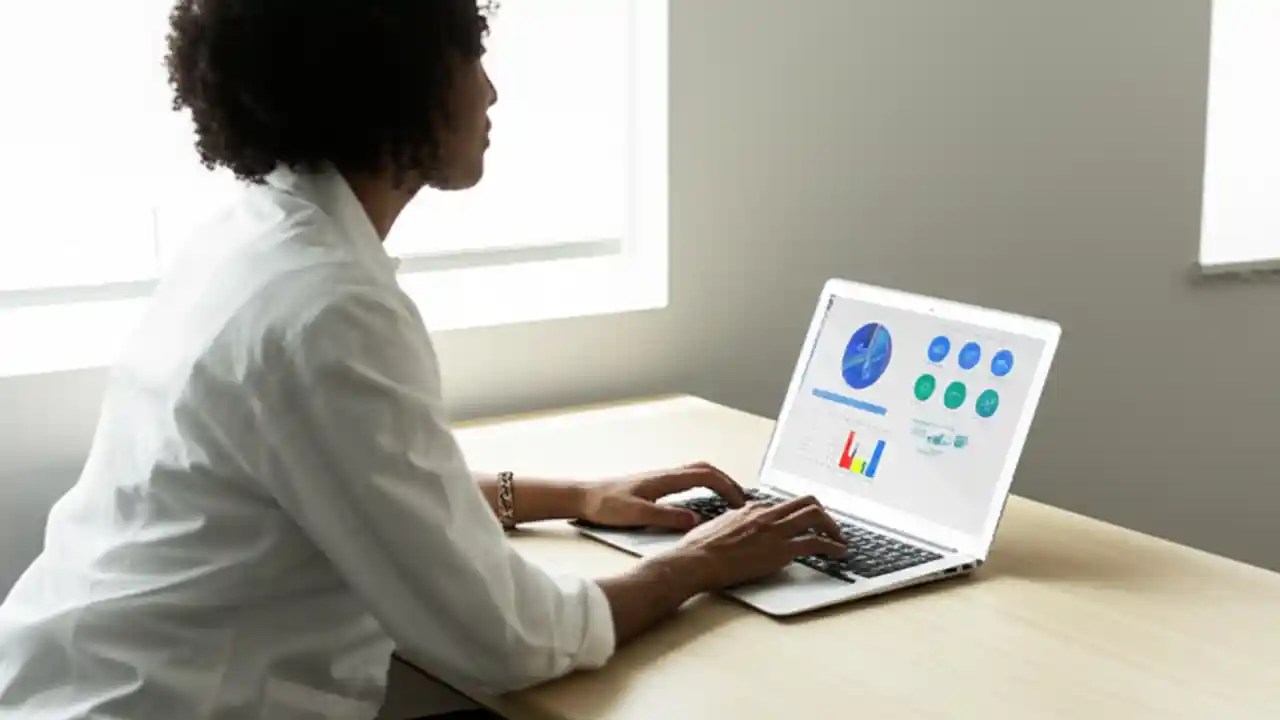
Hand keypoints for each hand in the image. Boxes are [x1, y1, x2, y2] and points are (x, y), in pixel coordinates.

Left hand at [577, 462, 747, 530]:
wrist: (583, 497)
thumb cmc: (606, 505)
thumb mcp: (637, 515)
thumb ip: (666, 517)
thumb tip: (696, 521)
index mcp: (665, 479)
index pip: (706, 475)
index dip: (727, 487)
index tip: (740, 503)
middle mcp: (665, 474)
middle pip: (705, 469)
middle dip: (727, 482)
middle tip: (741, 500)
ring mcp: (659, 478)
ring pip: (696, 472)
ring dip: (716, 482)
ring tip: (728, 500)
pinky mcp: (654, 485)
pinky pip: (686, 479)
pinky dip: (702, 485)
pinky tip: (701, 502)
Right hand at [664, 495, 847, 591]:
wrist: (697, 561)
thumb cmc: (699, 549)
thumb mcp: (716, 527)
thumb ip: (731, 525)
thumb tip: (732, 529)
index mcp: (750, 509)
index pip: (781, 505)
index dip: (795, 515)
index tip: (801, 524)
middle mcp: (766, 514)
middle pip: (805, 502)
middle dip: (822, 513)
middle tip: (828, 526)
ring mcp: (775, 530)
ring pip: (816, 516)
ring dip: (832, 527)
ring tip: (839, 539)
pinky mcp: (782, 549)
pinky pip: (816, 543)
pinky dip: (832, 546)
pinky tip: (838, 553)